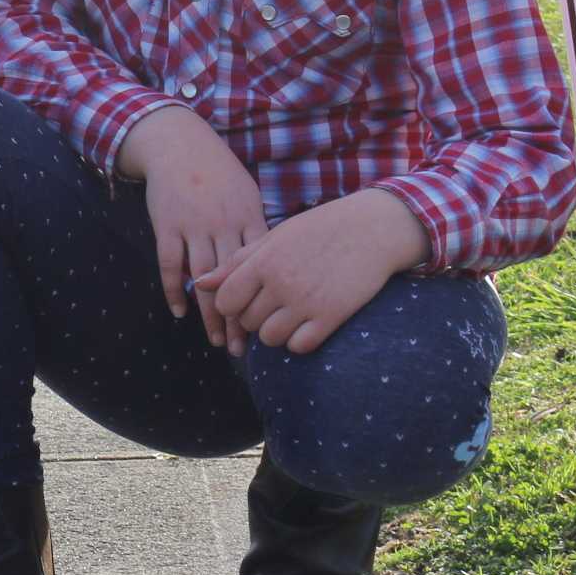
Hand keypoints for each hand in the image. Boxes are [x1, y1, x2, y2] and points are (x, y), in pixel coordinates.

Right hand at [118, 105, 266, 347]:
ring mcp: (193, 226)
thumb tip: (276, 265)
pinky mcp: (167, 226)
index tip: (268, 327)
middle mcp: (222, 224)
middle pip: (234, 281)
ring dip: (209, 315)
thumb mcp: (247, 195)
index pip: (259, 269)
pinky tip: (180, 313)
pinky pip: (170, 265)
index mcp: (247, 217)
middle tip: (241, 349)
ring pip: (203, 280)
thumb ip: (257, 229)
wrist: (179, 144)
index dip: (262, 300)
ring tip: (215, 340)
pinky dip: (174, 291)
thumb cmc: (218, 172)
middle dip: (238, 318)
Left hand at [197, 187, 431, 355]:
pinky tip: (309, 324)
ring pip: (270, 338)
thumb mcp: (276, 237)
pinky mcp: (331, 316)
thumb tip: (201, 283)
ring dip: (276, 332)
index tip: (249, 298)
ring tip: (292, 314)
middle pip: (247, 322)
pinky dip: (300, 340)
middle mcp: (281, 282)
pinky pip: (299, 346)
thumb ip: (238, 262)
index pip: (226, 301)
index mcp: (264, 260)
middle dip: (255, 317)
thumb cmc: (321, 230)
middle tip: (276, 303)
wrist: (374, 228)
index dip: (233, 305)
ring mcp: (306, 301)